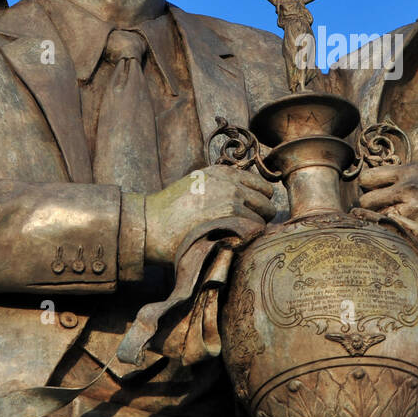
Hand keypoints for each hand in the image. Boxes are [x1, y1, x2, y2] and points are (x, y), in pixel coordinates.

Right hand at [144, 165, 275, 265]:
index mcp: (224, 173)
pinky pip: (255, 232)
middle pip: (268, 202)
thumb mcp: (198, 184)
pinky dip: (248, 240)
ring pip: (264, 219)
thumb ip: (223, 186)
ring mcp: (232, 202)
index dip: (259, 203)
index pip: (262, 186)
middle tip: (244, 230)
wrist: (150, 224)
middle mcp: (231, 184)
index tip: (250, 215)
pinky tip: (231, 243)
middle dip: (261, 217)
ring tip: (235, 237)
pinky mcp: (229, 221)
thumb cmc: (171, 210)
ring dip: (255, 230)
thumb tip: (248, 198)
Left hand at [358, 163, 417, 258]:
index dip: (369, 190)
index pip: (368, 178)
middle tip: (383, 220)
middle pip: (366, 200)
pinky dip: (395, 237)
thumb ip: (409, 178)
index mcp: (411, 171)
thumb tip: (382, 186)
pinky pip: (393, 234)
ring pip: (376, 219)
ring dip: (382, 226)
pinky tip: (406, 239)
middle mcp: (409, 186)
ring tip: (397, 230)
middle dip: (371, 211)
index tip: (377, 200)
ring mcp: (414, 209)